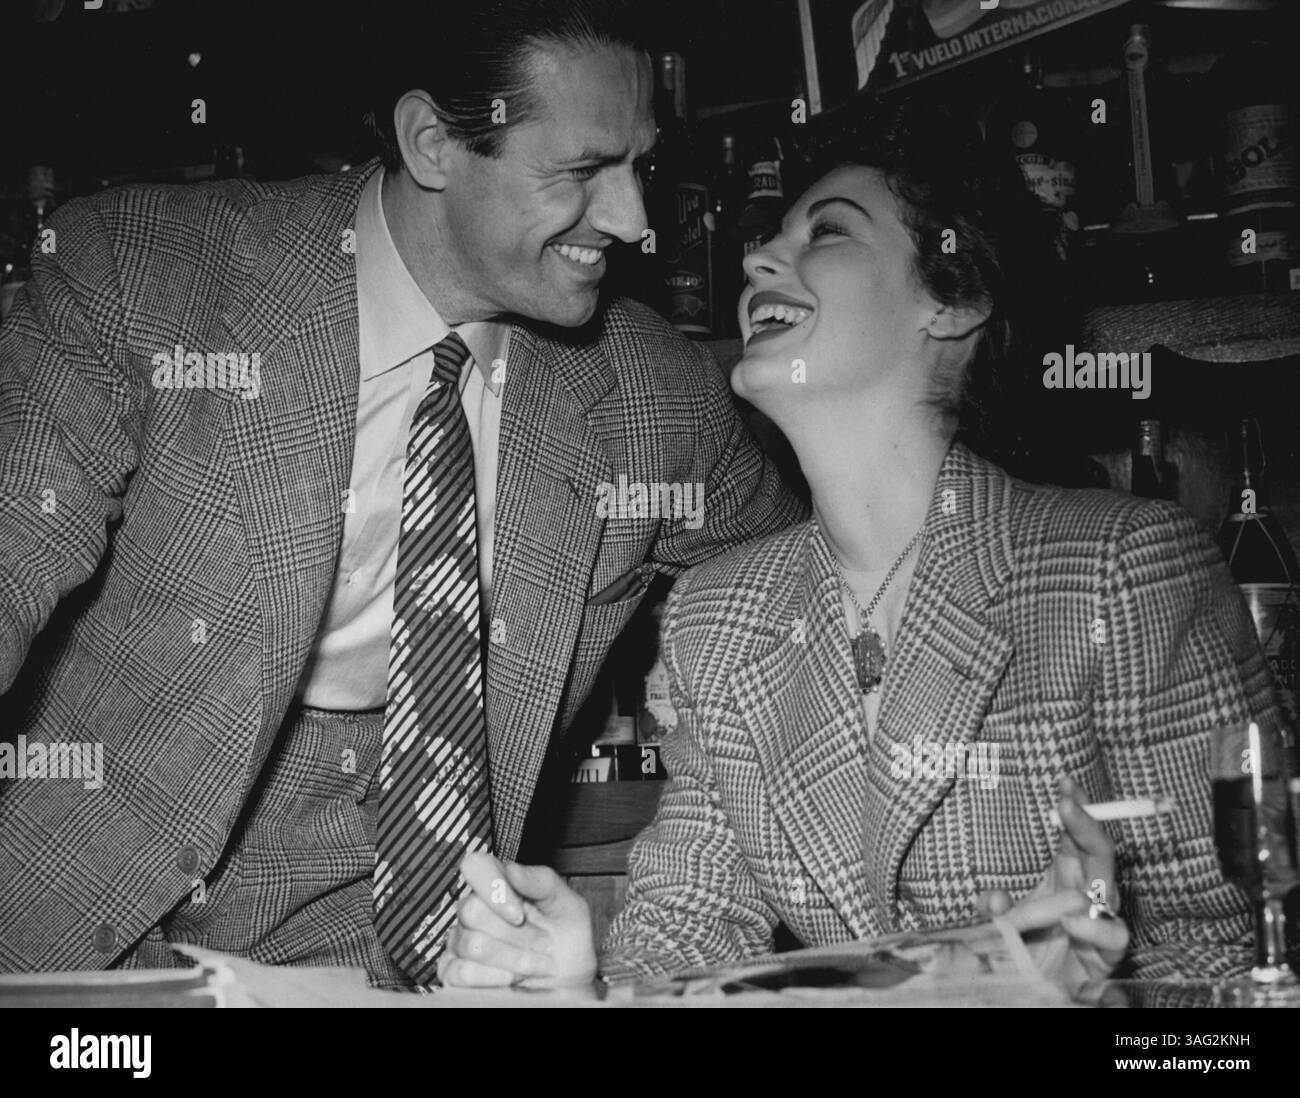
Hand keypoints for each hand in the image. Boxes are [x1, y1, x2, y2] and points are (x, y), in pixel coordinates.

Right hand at [437, 850, 598, 990]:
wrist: (570, 979)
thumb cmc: (567, 937)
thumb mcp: (567, 904)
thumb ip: (541, 881)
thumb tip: (511, 869)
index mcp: (499, 883)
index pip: (475, 866)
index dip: (493, 888)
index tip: (519, 914)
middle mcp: (475, 908)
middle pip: (472, 910)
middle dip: (515, 933)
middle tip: (542, 941)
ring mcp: (461, 940)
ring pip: (472, 945)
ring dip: (514, 959)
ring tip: (538, 963)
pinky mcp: (455, 972)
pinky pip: (459, 973)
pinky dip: (493, 978)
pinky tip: (514, 978)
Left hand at [977, 777, 1129, 994]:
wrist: (1035, 994)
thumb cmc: (1023, 951)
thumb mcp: (997, 925)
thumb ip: (994, 909)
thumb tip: (996, 900)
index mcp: (1064, 878)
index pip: (1074, 837)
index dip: (1074, 811)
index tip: (1064, 784)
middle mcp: (1088, 895)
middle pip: (1098, 853)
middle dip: (1086, 825)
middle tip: (1068, 802)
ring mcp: (1101, 923)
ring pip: (1108, 892)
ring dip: (1081, 883)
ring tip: (1058, 882)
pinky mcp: (1109, 955)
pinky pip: (1113, 935)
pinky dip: (1094, 929)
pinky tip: (1072, 922)